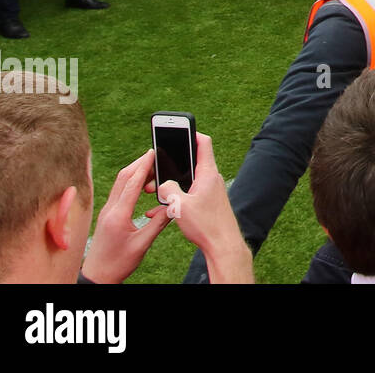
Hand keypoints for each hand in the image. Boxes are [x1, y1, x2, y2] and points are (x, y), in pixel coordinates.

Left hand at [80, 150, 171, 283]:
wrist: (98, 276)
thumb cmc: (118, 263)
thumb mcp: (142, 244)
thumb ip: (158, 223)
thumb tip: (173, 206)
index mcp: (118, 215)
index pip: (132, 183)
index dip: (144, 166)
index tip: (153, 152)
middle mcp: (110, 209)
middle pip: (123, 178)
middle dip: (139, 163)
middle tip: (155, 154)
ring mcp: (107, 211)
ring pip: (120, 183)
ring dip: (134, 172)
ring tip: (151, 167)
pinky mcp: (107, 214)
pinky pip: (119, 191)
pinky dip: (130, 182)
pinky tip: (141, 185)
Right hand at [158, 134, 252, 283]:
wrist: (223, 245)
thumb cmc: (206, 225)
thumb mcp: (180, 206)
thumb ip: (169, 190)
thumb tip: (163, 185)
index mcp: (207, 174)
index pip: (203, 143)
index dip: (192, 133)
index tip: (179, 128)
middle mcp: (211, 179)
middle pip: (191, 161)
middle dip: (172, 163)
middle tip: (156, 165)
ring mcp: (210, 191)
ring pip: (187, 181)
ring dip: (170, 184)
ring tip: (152, 191)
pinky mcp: (207, 203)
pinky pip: (188, 195)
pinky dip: (175, 199)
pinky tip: (159, 211)